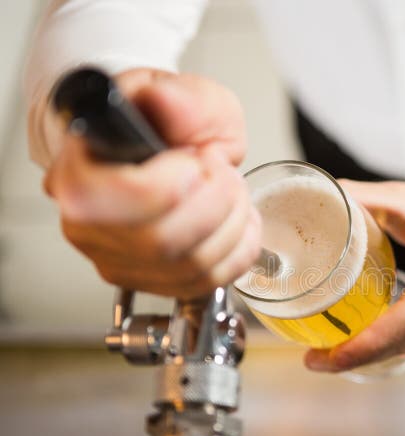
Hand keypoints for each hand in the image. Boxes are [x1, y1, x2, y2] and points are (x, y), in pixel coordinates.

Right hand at [43, 68, 260, 298]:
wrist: (166, 146)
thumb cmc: (163, 123)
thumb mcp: (183, 94)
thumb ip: (181, 98)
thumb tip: (166, 101)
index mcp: (79, 169)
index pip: (110, 198)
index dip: (171, 183)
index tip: (197, 160)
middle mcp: (87, 224)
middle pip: (160, 242)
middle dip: (216, 202)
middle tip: (222, 172)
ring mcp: (116, 259)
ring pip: (190, 266)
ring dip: (232, 224)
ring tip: (229, 191)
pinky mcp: (149, 282)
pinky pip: (205, 283)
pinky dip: (237, 251)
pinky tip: (234, 222)